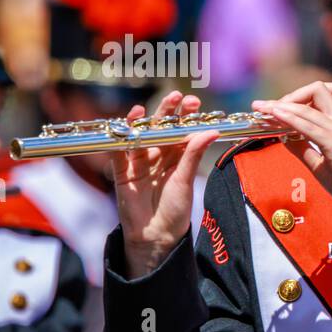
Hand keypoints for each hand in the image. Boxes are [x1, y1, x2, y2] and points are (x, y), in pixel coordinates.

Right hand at [111, 90, 217, 278]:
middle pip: (161, 129)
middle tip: (178, 96)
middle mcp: (157, 156)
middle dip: (168, 112)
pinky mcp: (122, 172)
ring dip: (144, 120)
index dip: (186, 116)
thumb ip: (193, 154)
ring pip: (140, 136)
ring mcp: (138, 163)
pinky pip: (119, 152)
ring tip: (148, 107)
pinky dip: (121, 138)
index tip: (193, 102)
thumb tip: (211, 131)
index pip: (181, 131)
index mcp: (176, 158)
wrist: (156, 234)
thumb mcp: (185, 180)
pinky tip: (126, 123)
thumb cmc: (175, 209)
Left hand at [252, 81, 331, 230]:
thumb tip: (284, 137)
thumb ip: (303, 149)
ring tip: (262, 108)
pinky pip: (308, 125)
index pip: (320, 98)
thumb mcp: (320, 165)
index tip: (275, 111)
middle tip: (270, 109)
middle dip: (290, 95)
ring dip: (281, 106)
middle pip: (317, 90)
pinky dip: (289, 118)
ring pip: (307, 106)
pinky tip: (275, 116)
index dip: (295, 100)